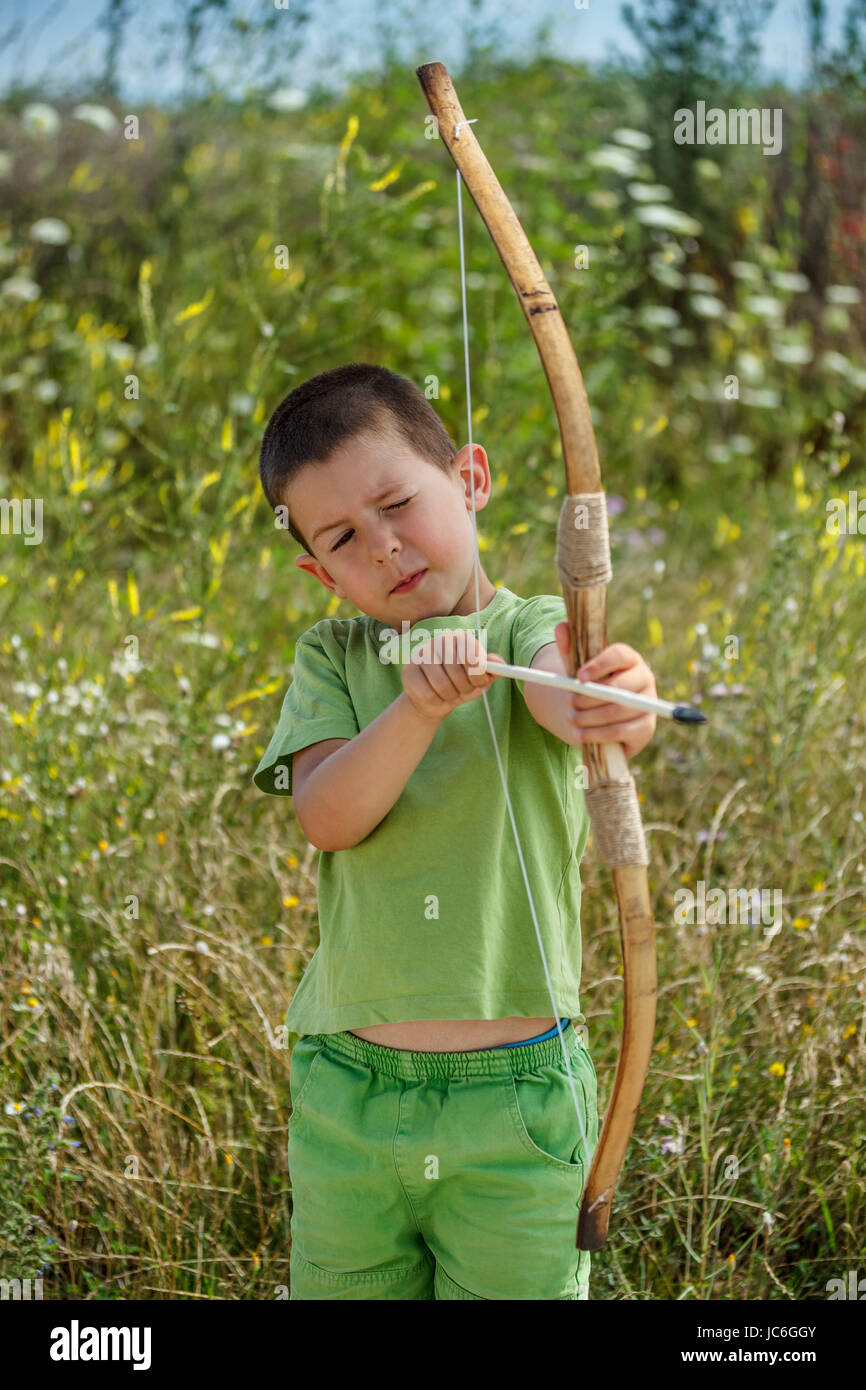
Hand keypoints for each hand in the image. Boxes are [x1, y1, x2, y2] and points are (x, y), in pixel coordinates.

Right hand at [401, 631, 504, 722]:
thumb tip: (500, 664)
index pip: (471, 653)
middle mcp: (439, 641)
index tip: (479, 682)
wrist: (435, 699)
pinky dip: (437, 702)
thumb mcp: (479, 678)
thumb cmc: (460, 684)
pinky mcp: (408, 671)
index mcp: (459, 639)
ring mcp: (421, 655)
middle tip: (463, 691)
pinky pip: (428, 694)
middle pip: (457, 671)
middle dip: (464, 688)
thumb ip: (491, 670)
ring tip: (450, 694)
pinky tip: (436, 697)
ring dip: (451, 696)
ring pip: (442, 685)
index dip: (478, 672)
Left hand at [554, 624, 656, 757]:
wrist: (602, 717)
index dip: (599, 665)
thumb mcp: (578, 668)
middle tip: (570, 702)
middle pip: (619, 686)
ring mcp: (648, 703)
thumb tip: (561, 627)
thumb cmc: (592, 686)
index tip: (579, 677)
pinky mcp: (646, 727)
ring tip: (572, 718)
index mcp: (630, 658)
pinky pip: (621, 731)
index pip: (619, 655)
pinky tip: (581, 734)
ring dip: (590, 716)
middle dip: (589, 697)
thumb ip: (570, 649)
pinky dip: (597, 734)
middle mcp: (644, 677)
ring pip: (618, 710)